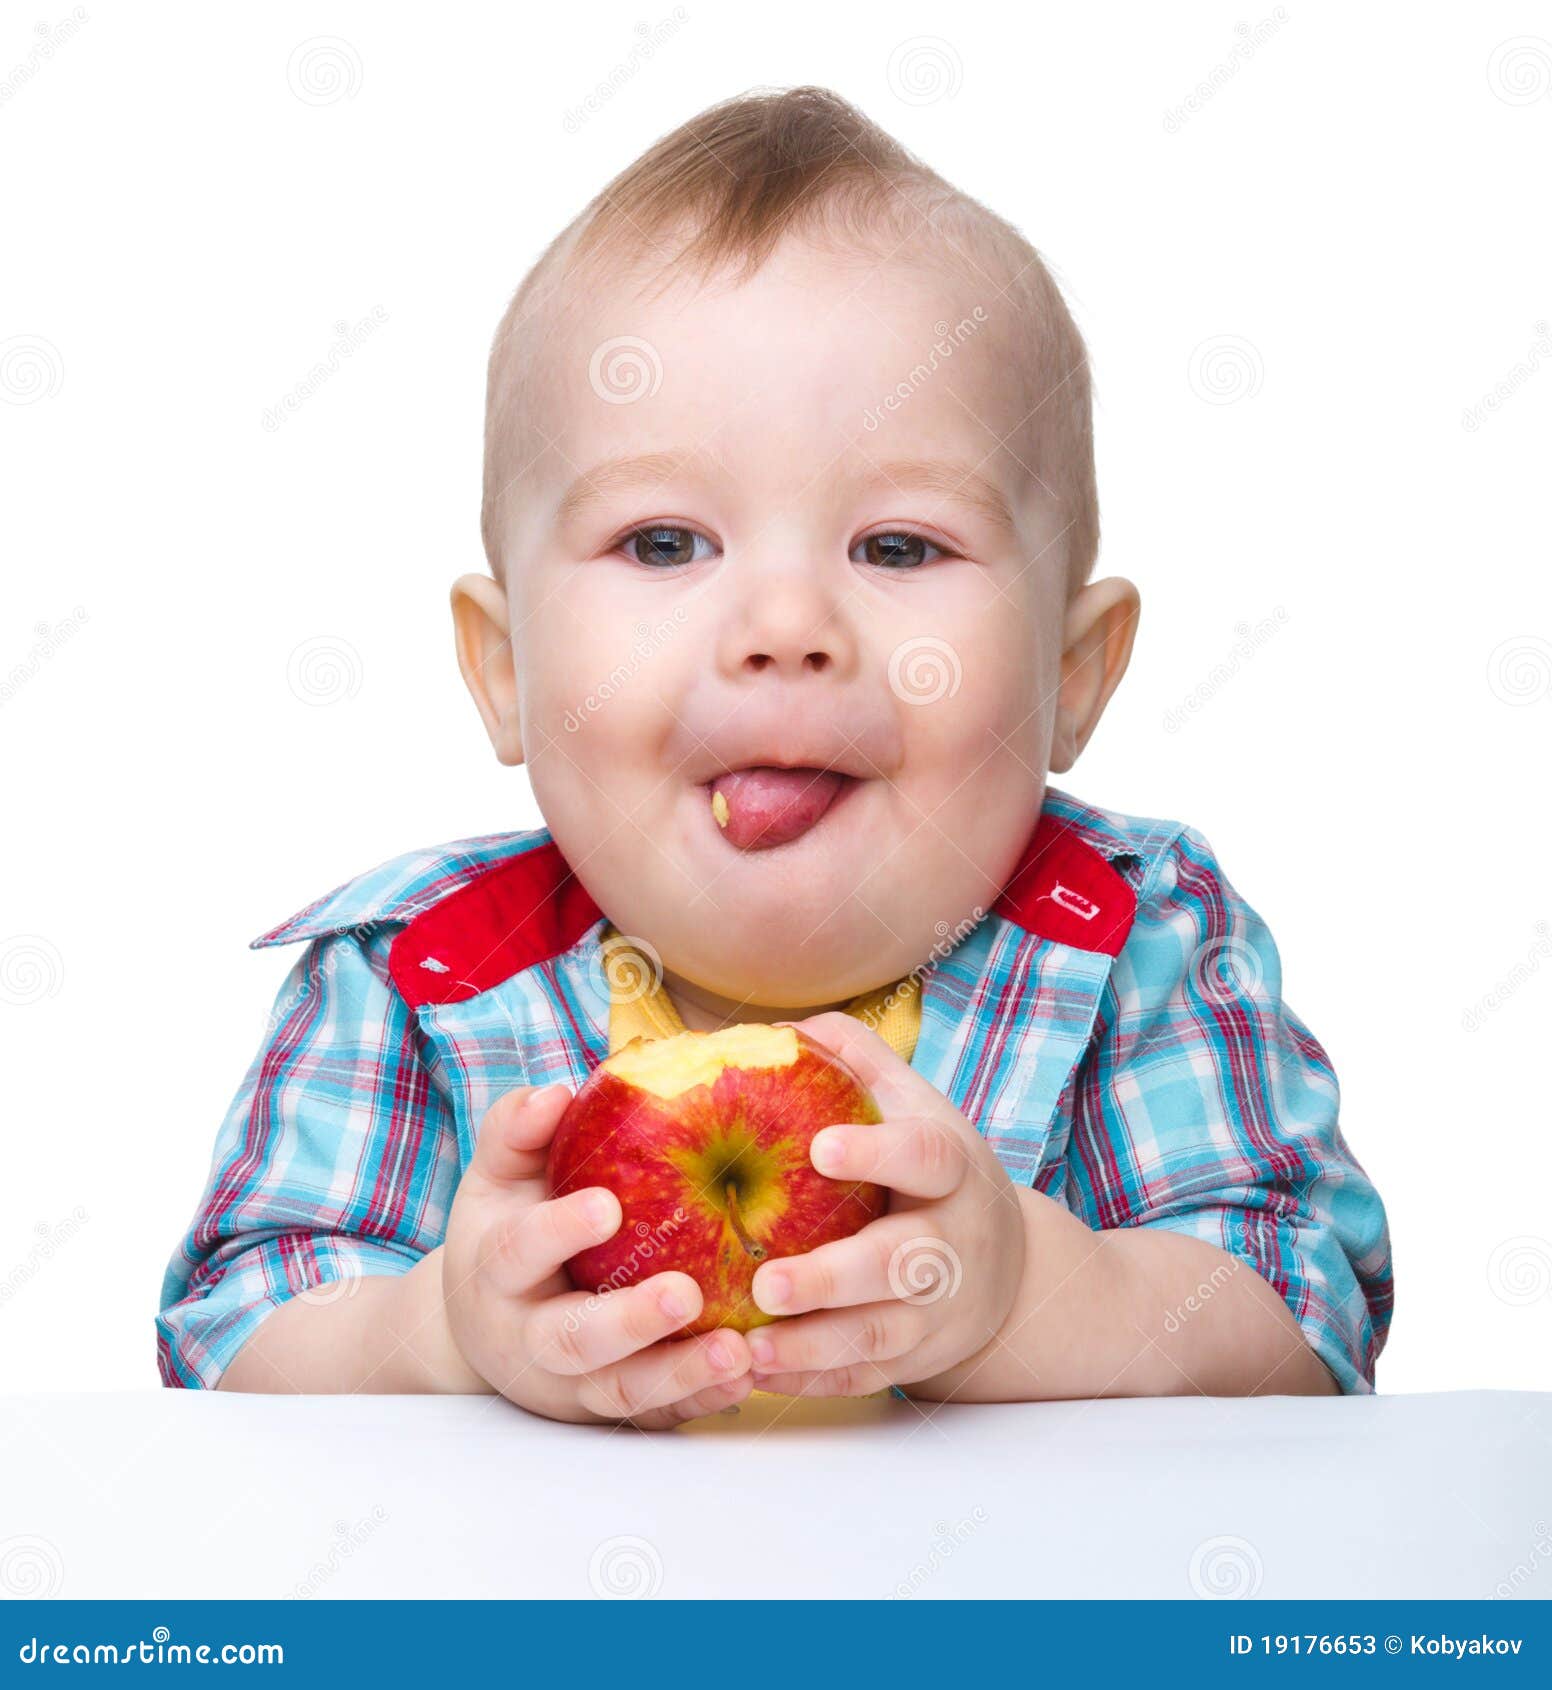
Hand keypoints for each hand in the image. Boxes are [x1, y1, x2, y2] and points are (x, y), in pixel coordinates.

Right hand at [441, 1082, 753, 1426]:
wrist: (487, 1324)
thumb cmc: (507, 1226)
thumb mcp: (498, 1177)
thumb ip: (517, 1131)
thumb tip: (556, 1093)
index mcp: (497, 1269)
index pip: (519, 1251)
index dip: (559, 1231)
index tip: (608, 1206)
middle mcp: (529, 1335)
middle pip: (573, 1340)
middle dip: (629, 1323)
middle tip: (684, 1292)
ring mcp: (572, 1383)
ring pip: (623, 1391)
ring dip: (680, 1375)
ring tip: (737, 1350)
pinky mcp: (611, 1410)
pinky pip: (658, 1414)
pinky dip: (701, 1399)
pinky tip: (747, 1374)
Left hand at [743, 1012, 1024, 1397]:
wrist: (1010, 1266)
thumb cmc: (933, 1171)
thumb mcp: (915, 1107)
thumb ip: (857, 1061)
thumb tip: (784, 1025)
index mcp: (952, 1168)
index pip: (924, 1156)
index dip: (878, 1153)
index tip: (820, 1149)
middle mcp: (952, 1241)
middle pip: (902, 1264)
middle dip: (835, 1277)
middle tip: (768, 1282)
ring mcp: (938, 1308)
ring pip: (880, 1333)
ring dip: (814, 1345)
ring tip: (751, 1345)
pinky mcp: (916, 1355)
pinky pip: (864, 1375)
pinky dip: (811, 1380)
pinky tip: (758, 1374)